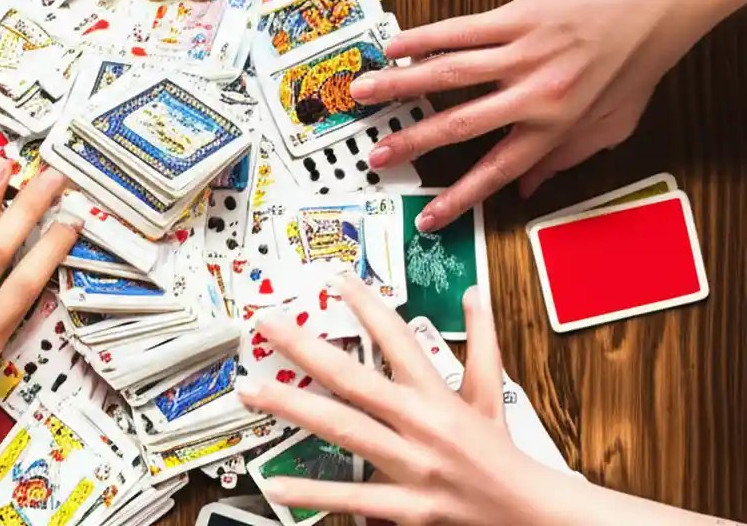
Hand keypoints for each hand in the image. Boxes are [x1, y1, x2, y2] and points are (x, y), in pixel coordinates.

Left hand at [237, 274, 559, 524]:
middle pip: (355, 380)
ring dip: (294, 407)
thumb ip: (481, 340)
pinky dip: (312, 493)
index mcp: (438, 395)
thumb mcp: (491, 392)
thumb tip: (475, 292)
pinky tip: (275, 482)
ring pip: (344, 430)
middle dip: (306, 349)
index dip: (367, 305)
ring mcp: (409, 465)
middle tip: (266, 324)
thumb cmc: (500, 451)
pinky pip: (352, 499)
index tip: (334, 279)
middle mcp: (420, 425)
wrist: (529, 512)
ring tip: (252, 390)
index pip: (398, 339)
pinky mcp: (405, 505)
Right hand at [347, 0, 712, 230]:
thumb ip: (568, 157)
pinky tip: (394, 46)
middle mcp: (534, 93)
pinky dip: (422, 38)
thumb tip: (528, 187)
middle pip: (459, 124)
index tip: (427, 217)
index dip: (459, 197)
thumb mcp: (614, 124)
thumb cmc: (642, 58)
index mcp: (557, 126)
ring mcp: (522, 52)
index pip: (497, 171)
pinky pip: (460, 31)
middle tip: (377, 155)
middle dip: (412, 143)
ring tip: (363, 92)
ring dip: (400, 84)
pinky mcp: (517, 17)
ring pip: (448, 73)